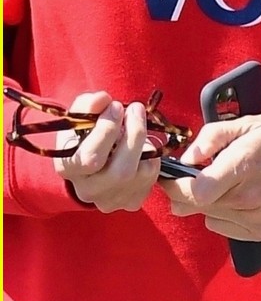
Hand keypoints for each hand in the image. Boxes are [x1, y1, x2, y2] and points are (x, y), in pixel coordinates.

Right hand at [54, 92, 160, 211]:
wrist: (89, 159)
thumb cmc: (83, 134)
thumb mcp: (78, 116)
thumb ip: (87, 105)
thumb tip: (103, 99)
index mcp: (69, 169)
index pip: (90, 158)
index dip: (107, 130)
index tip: (115, 106)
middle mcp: (88, 191)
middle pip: (120, 171)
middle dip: (134, 133)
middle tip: (135, 108)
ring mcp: (111, 200)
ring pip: (140, 173)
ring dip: (145, 142)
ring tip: (137, 124)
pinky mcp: (132, 201)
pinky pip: (151, 176)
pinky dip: (152, 155)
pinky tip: (140, 145)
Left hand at [158, 112, 260, 240]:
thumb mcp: (244, 124)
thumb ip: (211, 137)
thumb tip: (186, 158)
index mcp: (242, 166)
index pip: (195, 191)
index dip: (175, 186)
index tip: (168, 177)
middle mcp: (248, 197)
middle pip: (198, 206)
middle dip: (183, 193)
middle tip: (184, 179)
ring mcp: (256, 217)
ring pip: (210, 217)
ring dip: (204, 203)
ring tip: (216, 184)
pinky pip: (225, 229)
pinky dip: (221, 215)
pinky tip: (232, 198)